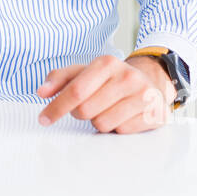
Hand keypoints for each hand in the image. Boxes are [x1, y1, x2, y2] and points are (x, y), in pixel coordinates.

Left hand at [35, 54, 174, 132]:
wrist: (149, 81)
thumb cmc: (109, 79)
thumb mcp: (85, 72)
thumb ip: (60, 79)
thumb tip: (42, 92)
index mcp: (107, 63)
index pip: (75, 91)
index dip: (56, 107)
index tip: (43, 119)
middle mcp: (127, 77)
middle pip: (85, 111)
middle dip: (81, 113)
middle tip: (90, 105)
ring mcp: (143, 96)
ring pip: (102, 124)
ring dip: (99, 121)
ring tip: (108, 109)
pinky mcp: (154, 114)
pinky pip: (121, 132)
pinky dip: (116, 128)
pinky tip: (123, 116)